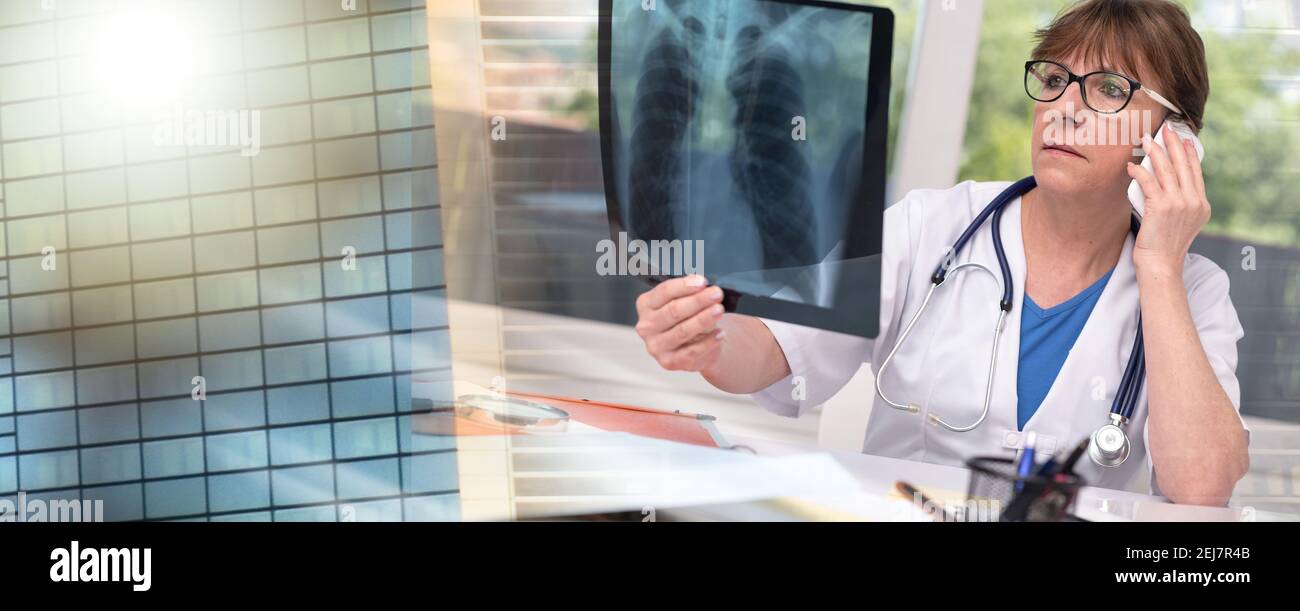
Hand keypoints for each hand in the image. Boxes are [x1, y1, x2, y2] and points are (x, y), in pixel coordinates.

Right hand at [634, 275, 726, 371]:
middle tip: (716, 294)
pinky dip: (708, 342)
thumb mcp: (685, 301)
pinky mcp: (668, 362)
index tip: (702, 282)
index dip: (684, 286)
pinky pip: (691, 351)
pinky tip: (719, 333)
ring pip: (682, 331)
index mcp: (646, 305)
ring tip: (719, 310)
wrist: (695, 344)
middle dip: (698, 301)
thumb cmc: (688, 317)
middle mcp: (646, 326)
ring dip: (703, 319)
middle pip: (673, 311)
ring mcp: (655, 346)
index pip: (664, 292)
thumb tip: (705, 288)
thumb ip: (690, 293)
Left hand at [1127, 127, 1209, 273]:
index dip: (1189, 154)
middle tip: (1167, 129)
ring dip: (1155, 152)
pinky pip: (1149, 182)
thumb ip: (1178, 204)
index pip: (1196, 173)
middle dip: (1174, 145)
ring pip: (1167, 171)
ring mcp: (1179, 204)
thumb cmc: (1164, 246)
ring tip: (1147, 139)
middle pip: (1184, 166)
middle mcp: (1194, 202)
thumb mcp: (1179, 222)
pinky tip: (1132, 166)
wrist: (1161, 265)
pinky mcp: (1161, 207)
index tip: (1184, 139)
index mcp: (1201, 205)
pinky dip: (1139, 172)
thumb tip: (1163, 185)